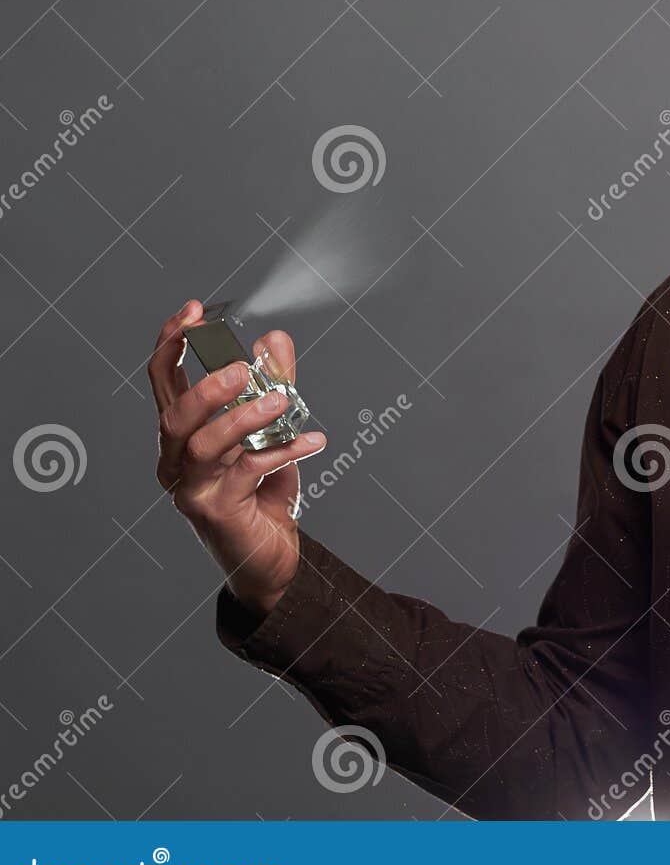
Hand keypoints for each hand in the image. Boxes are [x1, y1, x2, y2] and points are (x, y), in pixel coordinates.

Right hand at [148, 299, 326, 617]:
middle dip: (207, 387)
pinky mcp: (215, 511)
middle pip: (175, 415)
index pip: (162, 380)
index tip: (194, 311)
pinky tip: (313, 441)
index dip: (171, 343)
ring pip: (205, 445)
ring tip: (282, 401)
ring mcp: (190, 488)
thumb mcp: (270, 429)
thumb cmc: (261, 490)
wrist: (270, 554)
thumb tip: (275, 339)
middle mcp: (175, 460)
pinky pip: (246, 473)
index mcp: (180, 433)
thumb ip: (272, 384)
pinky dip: (281, 451)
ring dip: (244, 417)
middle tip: (241, 368)